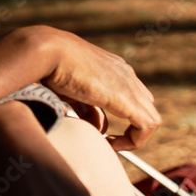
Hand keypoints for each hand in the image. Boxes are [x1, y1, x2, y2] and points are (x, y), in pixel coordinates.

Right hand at [0, 26, 159, 149]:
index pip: (131, 95)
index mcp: (113, 67)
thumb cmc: (47, 65)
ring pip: (150, 117)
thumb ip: (85, 108)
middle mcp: (125, 74)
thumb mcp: (69, 90)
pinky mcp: (126, 98)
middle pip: (144, 106)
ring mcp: (128, 85)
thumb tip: (97, 128)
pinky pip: (147, 125)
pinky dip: (134, 141)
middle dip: (129, 127)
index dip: (120, 117)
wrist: (46, 50)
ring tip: (110, 144)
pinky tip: (112, 144)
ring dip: (133, 137)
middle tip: (107, 141)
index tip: (99, 130)